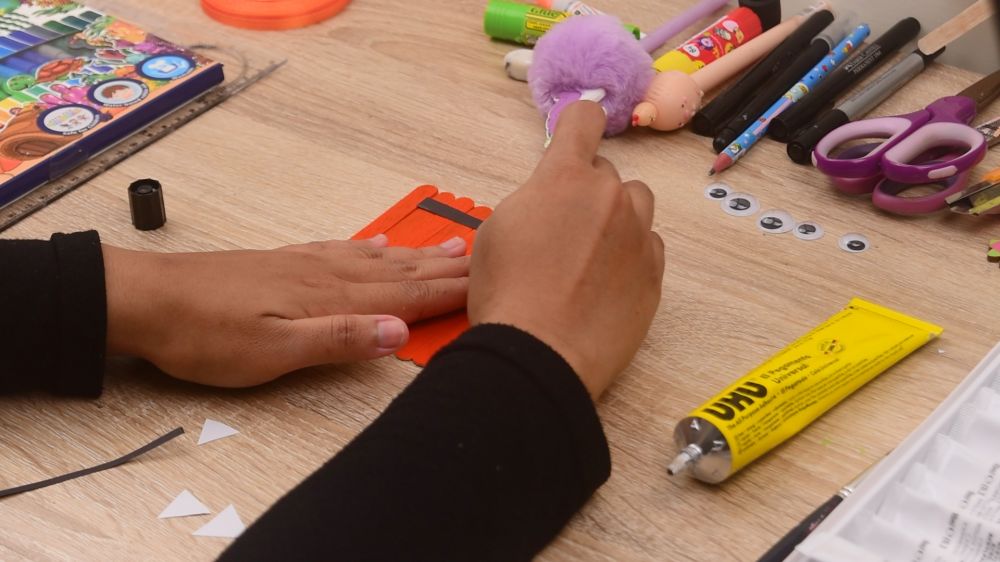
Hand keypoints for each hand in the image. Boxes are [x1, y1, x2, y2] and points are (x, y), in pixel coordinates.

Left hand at [104, 235, 468, 386]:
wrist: (147, 300)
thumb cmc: (206, 334)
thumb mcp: (273, 351)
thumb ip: (340, 339)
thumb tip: (401, 330)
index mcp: (330, 297)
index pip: (405, 295)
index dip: (448, 291)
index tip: (488, 283)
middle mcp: (326, 274)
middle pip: (399, 271)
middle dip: (446, 267)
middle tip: (486, 257)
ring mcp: (304, 265)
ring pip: (376, 258)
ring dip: (417, 254)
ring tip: (451, 244)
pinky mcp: (284, 263)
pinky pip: (342, 249)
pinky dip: (370, 246)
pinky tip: (375, 244)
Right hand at [468, 102, 663, 399]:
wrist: (541, 352)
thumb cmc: (506, 294)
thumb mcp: (496, 231)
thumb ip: (532, 199)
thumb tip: (550, 201)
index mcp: (565, 178)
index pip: (584, 118)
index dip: (578, 123)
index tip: (577, 134)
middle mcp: (609, 197)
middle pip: (605, 172)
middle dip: (585, 191)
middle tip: (562, 229)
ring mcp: (638, 236)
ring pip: (635, 204)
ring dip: (616, 216)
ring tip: (590, 254)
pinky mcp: (654, 274)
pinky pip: (648, 246)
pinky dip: (630, 255)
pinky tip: (606, 282)